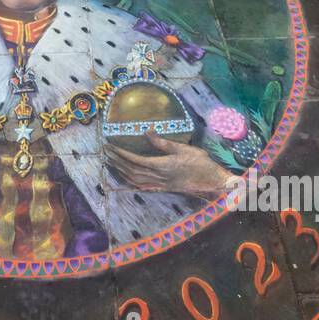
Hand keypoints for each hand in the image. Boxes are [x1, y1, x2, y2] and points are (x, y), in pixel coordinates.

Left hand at [106, 132, 237, 196]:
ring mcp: (160, 184)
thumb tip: (147, 131)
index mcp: (162, 165)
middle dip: (117, 161)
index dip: (121, 154)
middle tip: (106, 153)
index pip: (135, 159)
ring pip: (135, 179)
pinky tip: (127, 178)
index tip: (110, 147)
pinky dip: (132, 181)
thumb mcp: (183, 149)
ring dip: (121, 171)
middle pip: (131, 170)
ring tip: (111, 163)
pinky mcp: (164, 188)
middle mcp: (158, 176)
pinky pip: (143, 186)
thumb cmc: (201, 163)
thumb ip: (163, 143)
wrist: (212, 181)